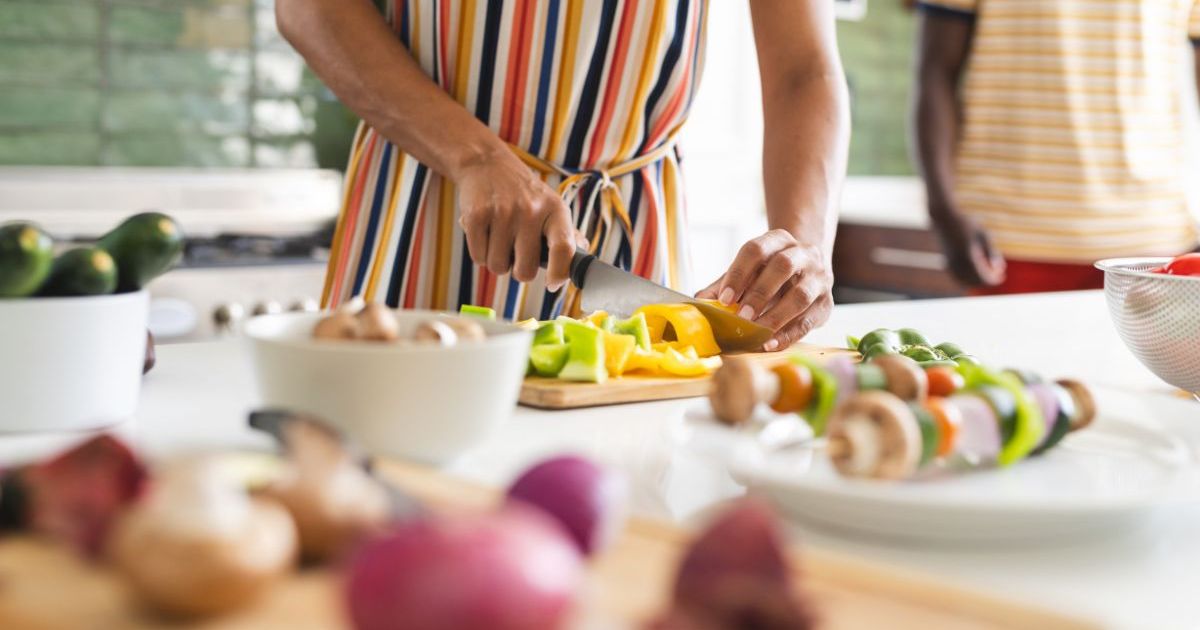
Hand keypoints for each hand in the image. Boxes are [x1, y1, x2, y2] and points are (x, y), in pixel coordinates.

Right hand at [456, 151, 574, 289]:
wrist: (486, 164)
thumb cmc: (523, 193)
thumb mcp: (550, 205)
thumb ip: (566, 235)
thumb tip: (580, 260)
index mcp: (555, 210)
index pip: (563, 247)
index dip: (560, 273)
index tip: (552, 284)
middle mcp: (530, 210)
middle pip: (524, 271)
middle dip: (518, 270)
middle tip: (516, 252)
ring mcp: (502, 212)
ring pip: (498, 267)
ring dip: (496, 260)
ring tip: (499, 238)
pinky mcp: (476, 216)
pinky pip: (478, 258)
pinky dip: (480, 253)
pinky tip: (485, 233)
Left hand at [697, 229, 832, 350]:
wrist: (808, 270)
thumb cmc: (770, 272)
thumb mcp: (748, 271)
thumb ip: (724, 284)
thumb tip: (699, 303)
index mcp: (778, 240)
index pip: (756, 250)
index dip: (739, 273)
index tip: (724, 299)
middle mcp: (803, 253)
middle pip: (783, 266)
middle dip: (760, 292)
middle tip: (741, 316)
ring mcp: (819, 277)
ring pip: (800, 294)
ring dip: (775, 316)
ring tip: (755, 332)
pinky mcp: (826, 303)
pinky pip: (808, 320)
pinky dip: (788, 334)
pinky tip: (770, 343)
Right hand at [930, 204, 1005, 286]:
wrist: (944, 217)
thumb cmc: (967, 223)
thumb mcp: (984, 235)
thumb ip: (992, 252)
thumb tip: (1001, 268)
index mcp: (968, 257)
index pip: (983, 278)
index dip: (993, 280)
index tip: (1002, 276)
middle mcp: (957, 264)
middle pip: (975, 282)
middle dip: (986, 280)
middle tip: (998, 273)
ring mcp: (949, 264)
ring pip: (965, 282)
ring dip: (976, 280)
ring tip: (987, 271)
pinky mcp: (945, 262)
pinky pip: (957, 278)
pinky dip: (967, 279)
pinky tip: (974, 271)